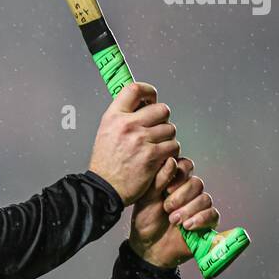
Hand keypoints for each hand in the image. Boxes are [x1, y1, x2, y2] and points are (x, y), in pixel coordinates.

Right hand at [87, 82, 181, 204]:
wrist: (105, 189)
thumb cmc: (106, 163)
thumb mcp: (106, 132)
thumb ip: (123, 117)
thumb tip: (143, 104)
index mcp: (114, 117)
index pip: (135, 89)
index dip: (149, 91)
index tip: (152, 97)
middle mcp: (127, 125)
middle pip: (161, 109)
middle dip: (163, 119)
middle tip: (156, 129)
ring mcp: (141, 140)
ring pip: (170, 129)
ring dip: (167, 138)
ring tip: (156, 147)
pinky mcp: (153, 156)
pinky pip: (173, 146)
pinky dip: (170, 153)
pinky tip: (159, 158)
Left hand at [128, 156, 219, 268]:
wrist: (148, 247)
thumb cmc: (145, 221)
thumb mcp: (147, 198)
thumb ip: (159, 180)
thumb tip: (171, 160)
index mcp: (173, 182)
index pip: (186, 166)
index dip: (180, 175)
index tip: (167, 189)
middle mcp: (188, 193)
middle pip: (197, 183)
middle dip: (181, 197)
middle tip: (167, 208)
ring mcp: (198, 207)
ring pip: (205, 198)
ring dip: (189, 210)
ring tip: (174, 220)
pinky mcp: (206, 223)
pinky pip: (213, 214)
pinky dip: (201, 219)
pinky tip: (188, 226)